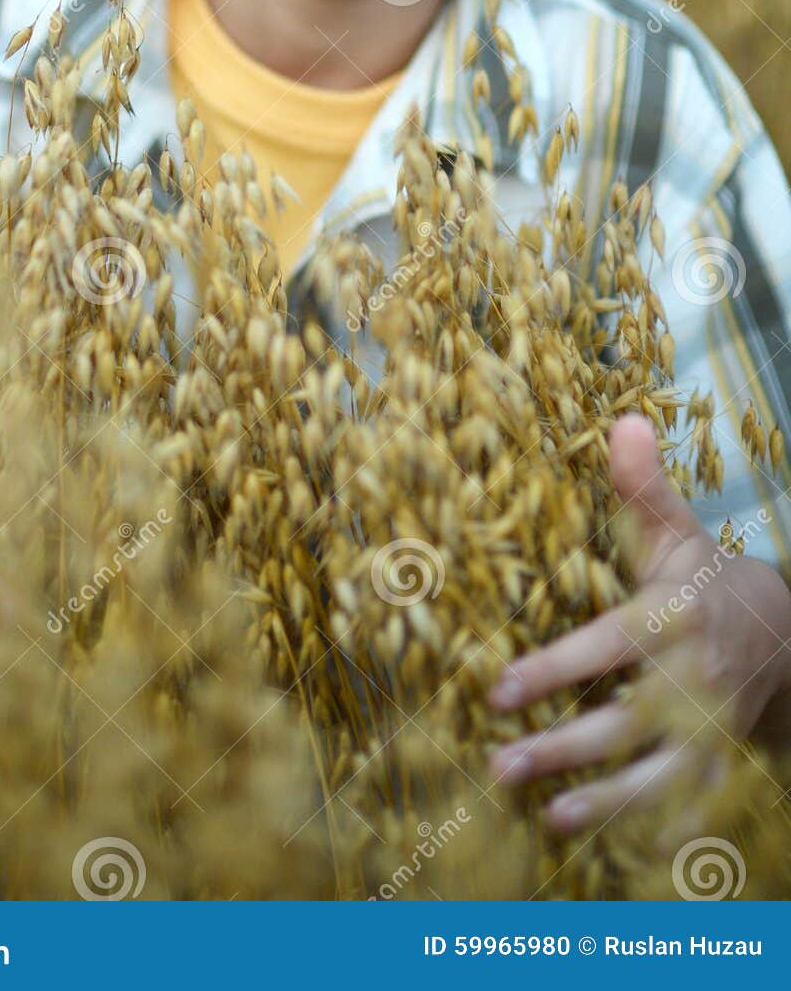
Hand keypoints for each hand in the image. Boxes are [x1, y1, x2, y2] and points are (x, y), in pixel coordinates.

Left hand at [486, 412, 790, 838]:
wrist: (786, 636)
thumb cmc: (706, 577)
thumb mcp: (677, 530)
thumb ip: (643, 486)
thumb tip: (622, 420)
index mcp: (675, 616)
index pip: (610, 644)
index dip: (556, 668)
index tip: (498, 688)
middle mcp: (694, 677)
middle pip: (626, 720)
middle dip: (564, 746)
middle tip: (499, 762)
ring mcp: (711, 728)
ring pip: (653, 773)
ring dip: (600, 798)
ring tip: (544, 812)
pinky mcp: (719, 763)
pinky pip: (683, 804)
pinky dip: (645, 827)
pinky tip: (595, 839)